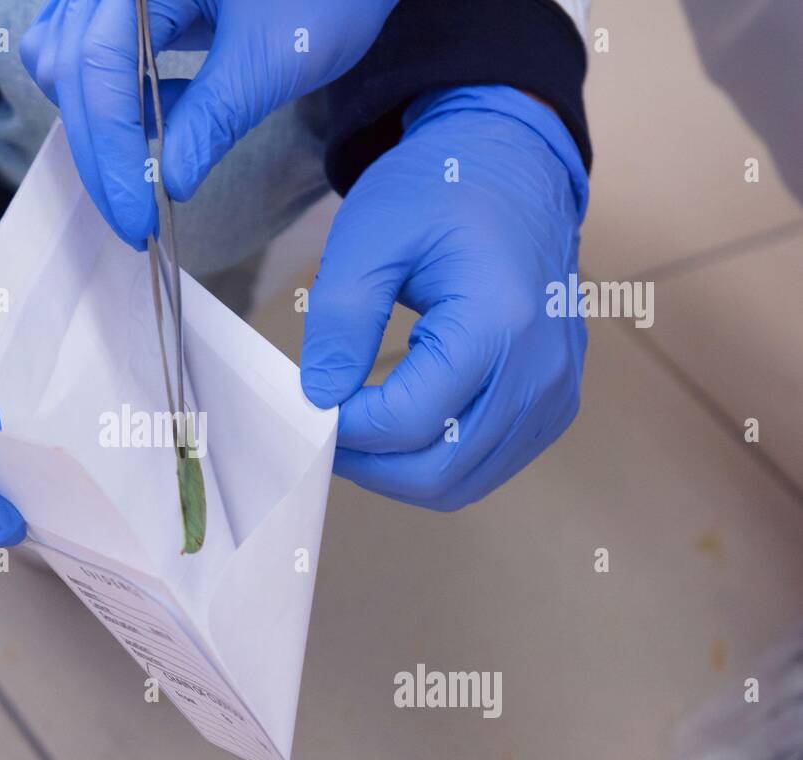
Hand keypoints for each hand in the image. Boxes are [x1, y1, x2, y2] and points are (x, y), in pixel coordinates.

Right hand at [21, 0, 397, 246]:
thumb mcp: (275, 55)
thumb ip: (215, 117)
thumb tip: (170, 184)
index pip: (100, 64)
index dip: (112, 152)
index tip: (135, 219)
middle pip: (72, 66)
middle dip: (101, 150)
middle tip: (134, 217)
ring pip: (67, 60)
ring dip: (103, 122)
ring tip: (153, 162)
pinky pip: (90, 50)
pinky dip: (116, 95)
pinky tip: (163, 117)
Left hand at [301, 86, 590, 510]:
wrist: (512, 169)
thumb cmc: (440, 192)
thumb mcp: (368, 236)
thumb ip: (341, 320)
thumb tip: (321, 399)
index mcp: (501, 322)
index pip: (408, 421)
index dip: (347, 427)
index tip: (312, 402)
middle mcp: (540, 370)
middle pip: (439, 471)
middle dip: (369, 464)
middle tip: (328, 427)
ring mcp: (555, 393)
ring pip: (463, 482)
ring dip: (400, 470)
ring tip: (361, 425)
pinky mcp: (554, 404)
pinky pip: (487, 465)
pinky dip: (436, 460)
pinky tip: (405, 422)